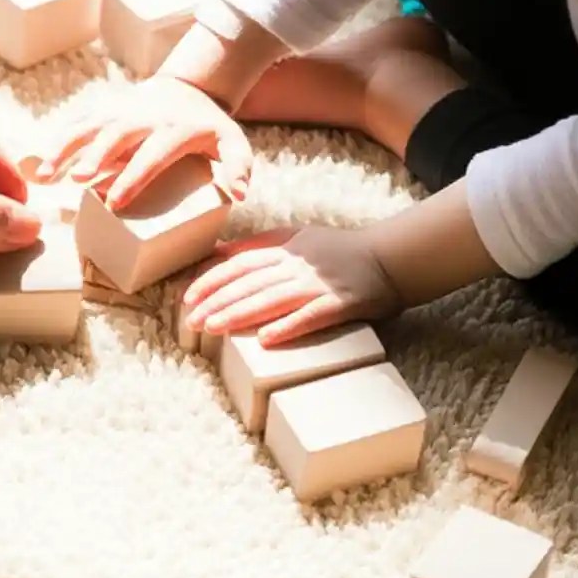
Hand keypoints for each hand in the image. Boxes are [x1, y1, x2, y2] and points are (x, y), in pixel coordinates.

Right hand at [31, 76, 252, 209]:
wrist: (188, 86)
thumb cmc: (207, 126)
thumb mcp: (232, 141)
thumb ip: (239, 166)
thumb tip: (240, 195)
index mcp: (174, 129)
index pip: (153, 155)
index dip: (134, 178)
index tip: (116, 201)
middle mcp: (143, 117)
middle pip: (115, 136)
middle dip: (94, 157)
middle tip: (76, 181)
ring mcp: (119, 109)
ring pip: (88, 127)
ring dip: (64, 149)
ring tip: (45, 175)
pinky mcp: (103, 108)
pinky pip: (76, 123)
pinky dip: (56, 140)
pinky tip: (39, 163)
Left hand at [182, 227, 403, 345]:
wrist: (390, 258)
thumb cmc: (338, 251)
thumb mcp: (296, 237)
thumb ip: (259, 245)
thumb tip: (219, 252)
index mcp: (285, 250)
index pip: (240, 264)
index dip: (211, 280)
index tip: (187, 297)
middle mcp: (298, 266)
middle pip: (250, 283)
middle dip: (216, 302)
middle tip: (191, 321)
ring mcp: (319, 285)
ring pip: (272, 299)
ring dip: (240, 314)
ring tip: (213, 328)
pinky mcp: (341, 304)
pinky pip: (310, 317)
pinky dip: (287, 327)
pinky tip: (265, 339)